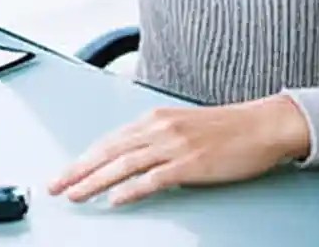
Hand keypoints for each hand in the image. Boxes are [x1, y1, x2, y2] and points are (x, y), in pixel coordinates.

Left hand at [46, 95, 310, 205]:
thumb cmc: (225, 129)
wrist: (262, 125)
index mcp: (153, 119)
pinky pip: (154, 178)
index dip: (82, 159)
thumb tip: (128, 159)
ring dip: (95, 181)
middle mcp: (158, 129)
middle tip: (55, 186)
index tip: (63, 173)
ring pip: (124, 165)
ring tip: (75, 195)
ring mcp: (174, 145)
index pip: (108, 141)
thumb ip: (153, 140)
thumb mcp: (180, 127)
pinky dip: (132, 189)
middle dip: (78, 170)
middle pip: (108, 152)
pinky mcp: (191, 163)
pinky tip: (116, 198)